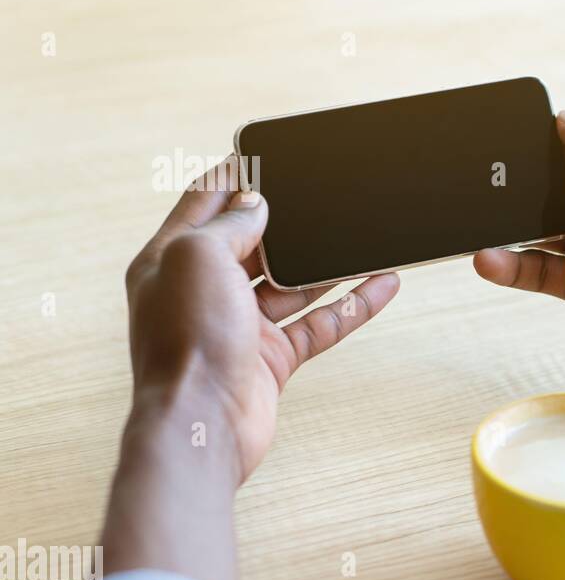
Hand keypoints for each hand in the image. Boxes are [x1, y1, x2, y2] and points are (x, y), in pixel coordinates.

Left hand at [124, 155, 399, 481]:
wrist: (201, 425)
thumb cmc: (186, 341)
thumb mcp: (198, 257)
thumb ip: (231, 225)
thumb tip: (256, 204)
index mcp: (169, 260)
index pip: (203, 203)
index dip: (235, 176)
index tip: (268, 154)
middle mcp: (203, 291)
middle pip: (254, 243)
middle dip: (289, 220)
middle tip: (327, 193)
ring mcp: (239, 326)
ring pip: (294, 283)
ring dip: (329, 262)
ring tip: (365, 235)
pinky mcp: (272, 358)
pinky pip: (319, 322)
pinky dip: (351, 304)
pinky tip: (382, 283)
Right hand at [474, 113, 564, 387]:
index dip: (549, 141)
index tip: (510, 134)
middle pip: (555, 186)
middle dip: (521, 182)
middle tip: (480, 178)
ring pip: (540, 230)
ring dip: (508, 224)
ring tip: (474, 217)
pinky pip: (538, 272)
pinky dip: (509, 266)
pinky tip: (486, 260)